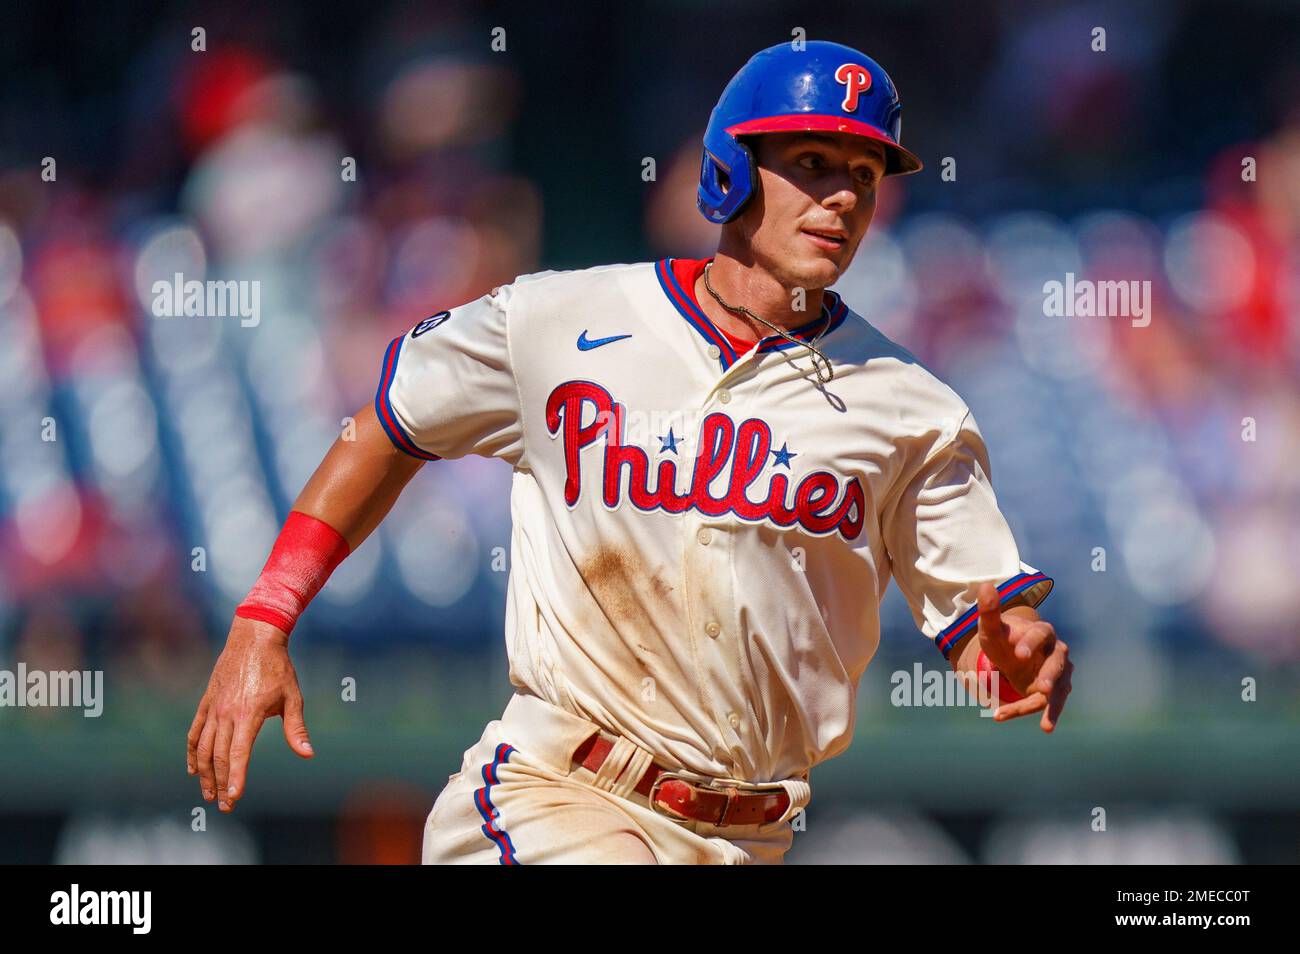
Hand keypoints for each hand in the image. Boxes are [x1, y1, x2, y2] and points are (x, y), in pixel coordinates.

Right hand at [187, 616, 313, 811]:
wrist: (254, 638)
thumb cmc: (278, 668)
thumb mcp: (293, 697)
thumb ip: (296, 728)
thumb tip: (307, 753)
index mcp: (249, 713)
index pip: (239, 753)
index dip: (235, 777)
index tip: (233, 798)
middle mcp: (227, 713)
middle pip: (219, 756)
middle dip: (221, 783)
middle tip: (224, 805)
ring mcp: (213, 707)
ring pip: (204, 748)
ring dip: (205, 773)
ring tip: (208, 793)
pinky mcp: (206, 702)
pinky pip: (195, 732)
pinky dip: (193, 752)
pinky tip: (194, 768)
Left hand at [976, 582, 1072, 730]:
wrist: (1013, 657)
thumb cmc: (1004, 640)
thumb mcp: (991, 629)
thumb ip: (988, 611)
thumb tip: (985, 585)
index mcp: (1042, 632)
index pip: (1041, 634)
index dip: (1031, 643)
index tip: (1019, 654)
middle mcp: (1056, 651)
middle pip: (1058, 662)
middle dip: (1050, 675)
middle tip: (1041, 688)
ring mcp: (1060, 673)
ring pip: (1060, 689)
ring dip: (1053, 706)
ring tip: (1046, 725)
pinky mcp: (1056, 691)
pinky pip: (1049, 704)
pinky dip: (1040, 714)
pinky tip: (1035, 726)